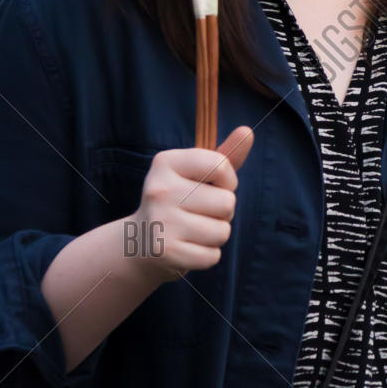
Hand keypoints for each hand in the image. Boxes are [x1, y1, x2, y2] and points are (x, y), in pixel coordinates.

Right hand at [129, 126, 253, 282]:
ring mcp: (161, 222)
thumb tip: (247, 131)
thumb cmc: (177, 201)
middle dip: (223, 211)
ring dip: (216, 234)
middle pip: (227, 202)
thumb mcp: (195, 175)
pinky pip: (213, 256)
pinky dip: (207, 255)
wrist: (139, 243)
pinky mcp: (166, 253)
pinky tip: (187, 248)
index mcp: (166, 163)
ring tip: (193, 231)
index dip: (227, 180)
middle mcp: (160, 190)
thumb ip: (223, 156)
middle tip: (199, 213)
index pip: (221, 165)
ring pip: (223, 231)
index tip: (213, 186)